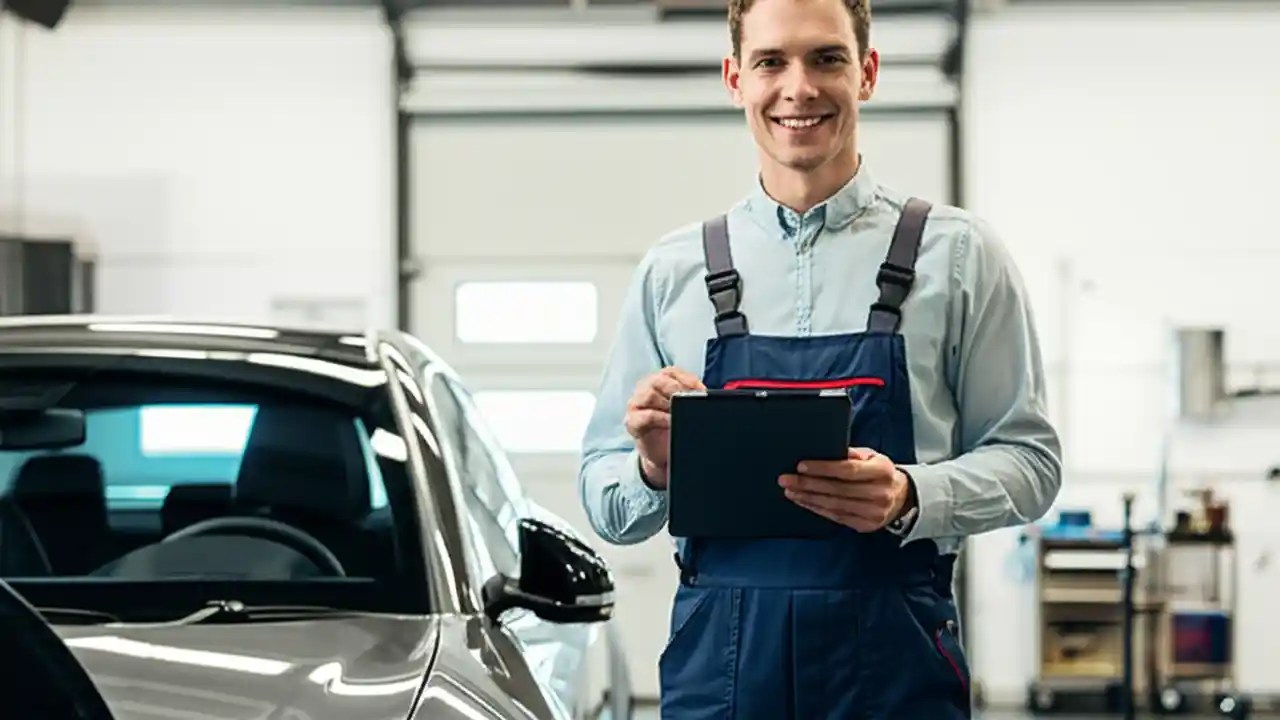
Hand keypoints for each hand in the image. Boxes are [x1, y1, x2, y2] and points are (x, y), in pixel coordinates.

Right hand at [624, 367, 704, 488]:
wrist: (661, 452)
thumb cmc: (673, 425)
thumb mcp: (684, 409)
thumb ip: (693, 399)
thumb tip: (708, 395)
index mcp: (660, 379)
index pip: (673, 372)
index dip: (688, 380)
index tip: (702, 391)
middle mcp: (645, 387)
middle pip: (659, 380)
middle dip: (678, 390)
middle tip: (692, 401)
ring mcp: (636, 403)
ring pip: (650, 395)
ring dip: (668, 403)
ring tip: (681, 412)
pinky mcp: (632, 421)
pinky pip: (645, 416)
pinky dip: (660, 418)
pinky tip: (671, 422)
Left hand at [778, 448, 914, 532]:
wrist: (902, 498)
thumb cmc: (880, 472)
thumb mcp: (872, 456)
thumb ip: (851, 453)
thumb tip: (825, 450)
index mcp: (882, 471)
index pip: (847, 470)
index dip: (822, 468)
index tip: (801, 466)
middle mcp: (880, 493)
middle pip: (837, 489)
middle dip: (807, 484)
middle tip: (786, 479)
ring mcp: (874, 512)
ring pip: (834, 505)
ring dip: (808, 498)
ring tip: (790, 491)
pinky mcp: (866, 525)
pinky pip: (836, 517)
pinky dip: (817, 509)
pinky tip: (803, 502)